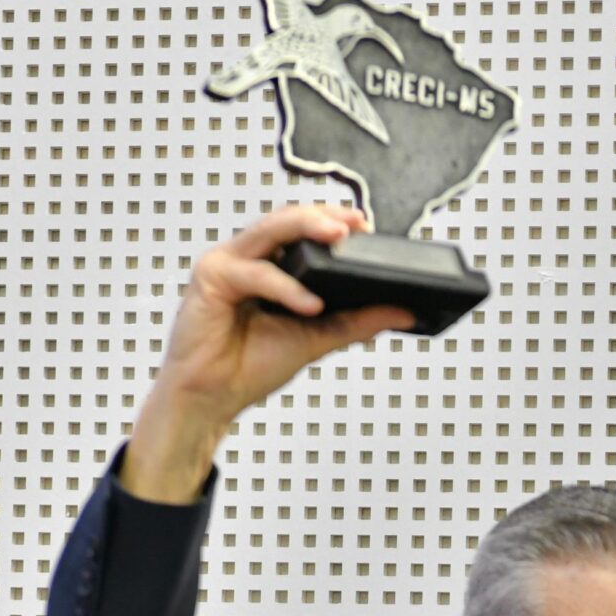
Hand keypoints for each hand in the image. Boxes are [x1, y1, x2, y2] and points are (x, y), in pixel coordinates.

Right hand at [122, 204, 417, 502]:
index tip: (366, 226)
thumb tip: (404, 311)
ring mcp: (226, 262)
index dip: (333, 221)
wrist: (211, 398)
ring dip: (307, 230)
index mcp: (269, 265)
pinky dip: (286, 287)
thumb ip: (357, 322)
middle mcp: (247, 257)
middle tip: (356, 224)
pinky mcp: (211, 277)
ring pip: (270, 230)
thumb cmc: (250, 366)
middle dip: (323, 216)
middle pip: (287, 220)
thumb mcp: (316, 338)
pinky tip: (310, 304)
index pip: (303, 229)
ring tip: (340, 239)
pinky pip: (255, 274)